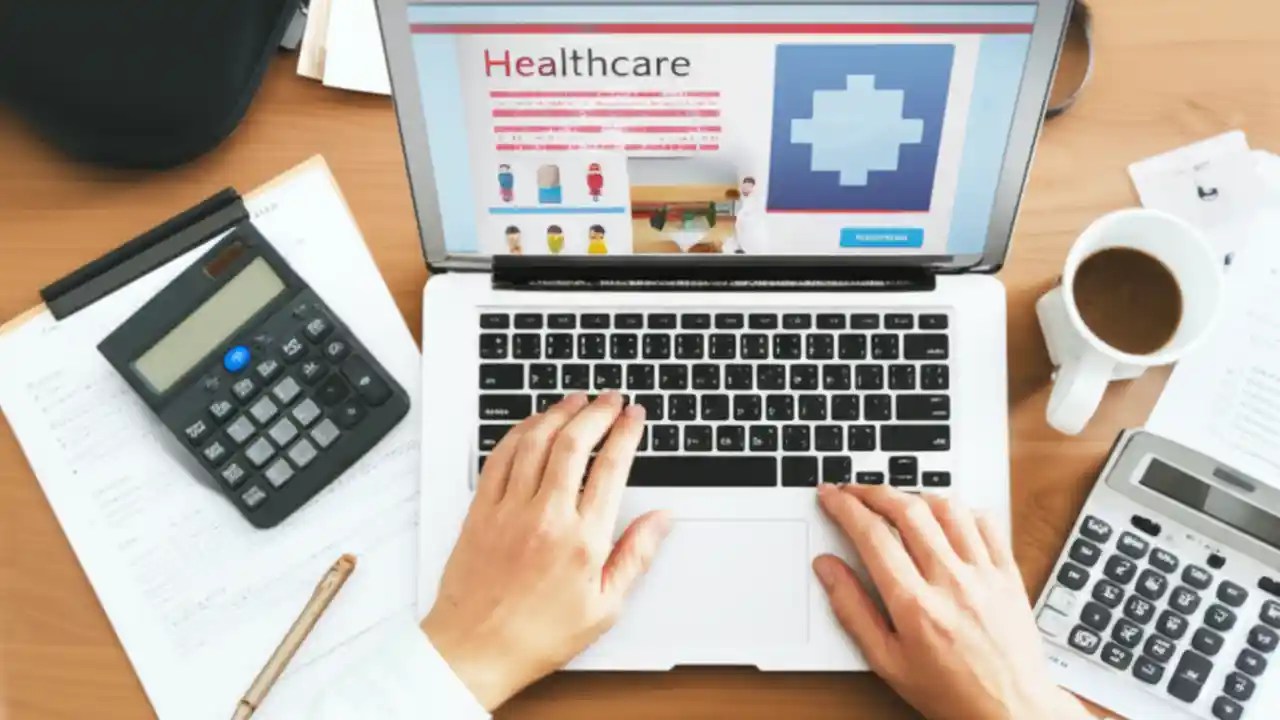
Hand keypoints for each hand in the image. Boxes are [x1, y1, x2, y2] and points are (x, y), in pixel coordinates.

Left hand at [422, 393, 670, 709]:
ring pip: (535, 440)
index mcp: (583, 540)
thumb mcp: (605, 607)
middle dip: (597, 411)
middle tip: (610, 398)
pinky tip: (532, 424)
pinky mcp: (480, 511)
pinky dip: (519, 432)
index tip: (635, 416)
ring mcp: (509, 509)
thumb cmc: (537, 636)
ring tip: (576, 400)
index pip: (611, 467)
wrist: (475, 650)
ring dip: (559, 412)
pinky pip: (500, 457)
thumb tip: (660, 520)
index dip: (626, 433)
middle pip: (574, 442)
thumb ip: (635, 556)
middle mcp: (546, 516)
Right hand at [813, 484, 1090, 719]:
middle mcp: (951, 582)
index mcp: (915, 606)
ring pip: (948, 508)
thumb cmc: (950, 693)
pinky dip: (962, 510)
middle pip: (907, 510)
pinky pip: (987, 523)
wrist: (1012, 712)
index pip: (872, 536)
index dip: (845, 507)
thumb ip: (853, 610)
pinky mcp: (1008, 575)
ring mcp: (984, 575)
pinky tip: (946, 518)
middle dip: (873, 490)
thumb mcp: (886, 662)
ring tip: (897, 501)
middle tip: (854, 490)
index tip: (831, 496)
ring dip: (916, 495)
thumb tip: (827, 568)